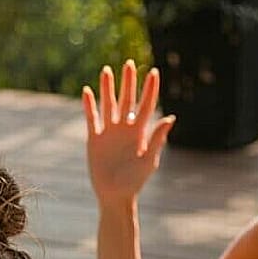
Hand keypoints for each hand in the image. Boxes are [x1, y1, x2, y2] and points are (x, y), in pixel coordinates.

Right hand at [81, 61, 174, 206]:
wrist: (114, 195)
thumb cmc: (135, 181)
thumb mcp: (149, 159)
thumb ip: (157, 138)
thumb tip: (170, 118)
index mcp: (139, 132)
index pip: (146, 105)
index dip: (150, 89)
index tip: (154, 72)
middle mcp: (124, 128)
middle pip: (127, 100)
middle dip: (128, 82)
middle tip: (129, 63)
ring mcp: (108, 132)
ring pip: (108, 105)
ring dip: (107, 88)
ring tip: (106, 70)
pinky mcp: (94, 139)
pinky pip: (91, 118)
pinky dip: (89, 105)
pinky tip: (87, 91)